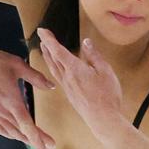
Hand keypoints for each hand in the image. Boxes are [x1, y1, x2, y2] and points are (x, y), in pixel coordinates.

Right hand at [0, 43, 56, 148]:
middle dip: (35, 141)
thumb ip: (36, 77)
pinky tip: (15, 134)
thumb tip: (51, 86)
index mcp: (11, 100)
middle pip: (21, 132)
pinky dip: (9, 134)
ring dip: (22, 139)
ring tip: (33, 142)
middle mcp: (1, 110)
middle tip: (47, 148)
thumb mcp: (18, 65)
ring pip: (9, 132)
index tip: (48, 147)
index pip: (27, 125)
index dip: (39, 138)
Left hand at [36, 28, 125, 142]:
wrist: (103, 119)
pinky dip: (54, 68)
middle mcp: (67, 77)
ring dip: (48, 58)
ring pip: (54, 69)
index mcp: (75, 69)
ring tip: (45, 50)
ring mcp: (68, 87)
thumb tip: (86, 43)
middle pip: (53, 59)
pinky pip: (59, 77)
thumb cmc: (107, 95)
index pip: (58, 50)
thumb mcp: (105, 71)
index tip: (42, 30)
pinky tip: (57, 69)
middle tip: (42, 37)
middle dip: (47, 47)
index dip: (49, 39)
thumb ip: (94, 56)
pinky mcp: (70, 95)